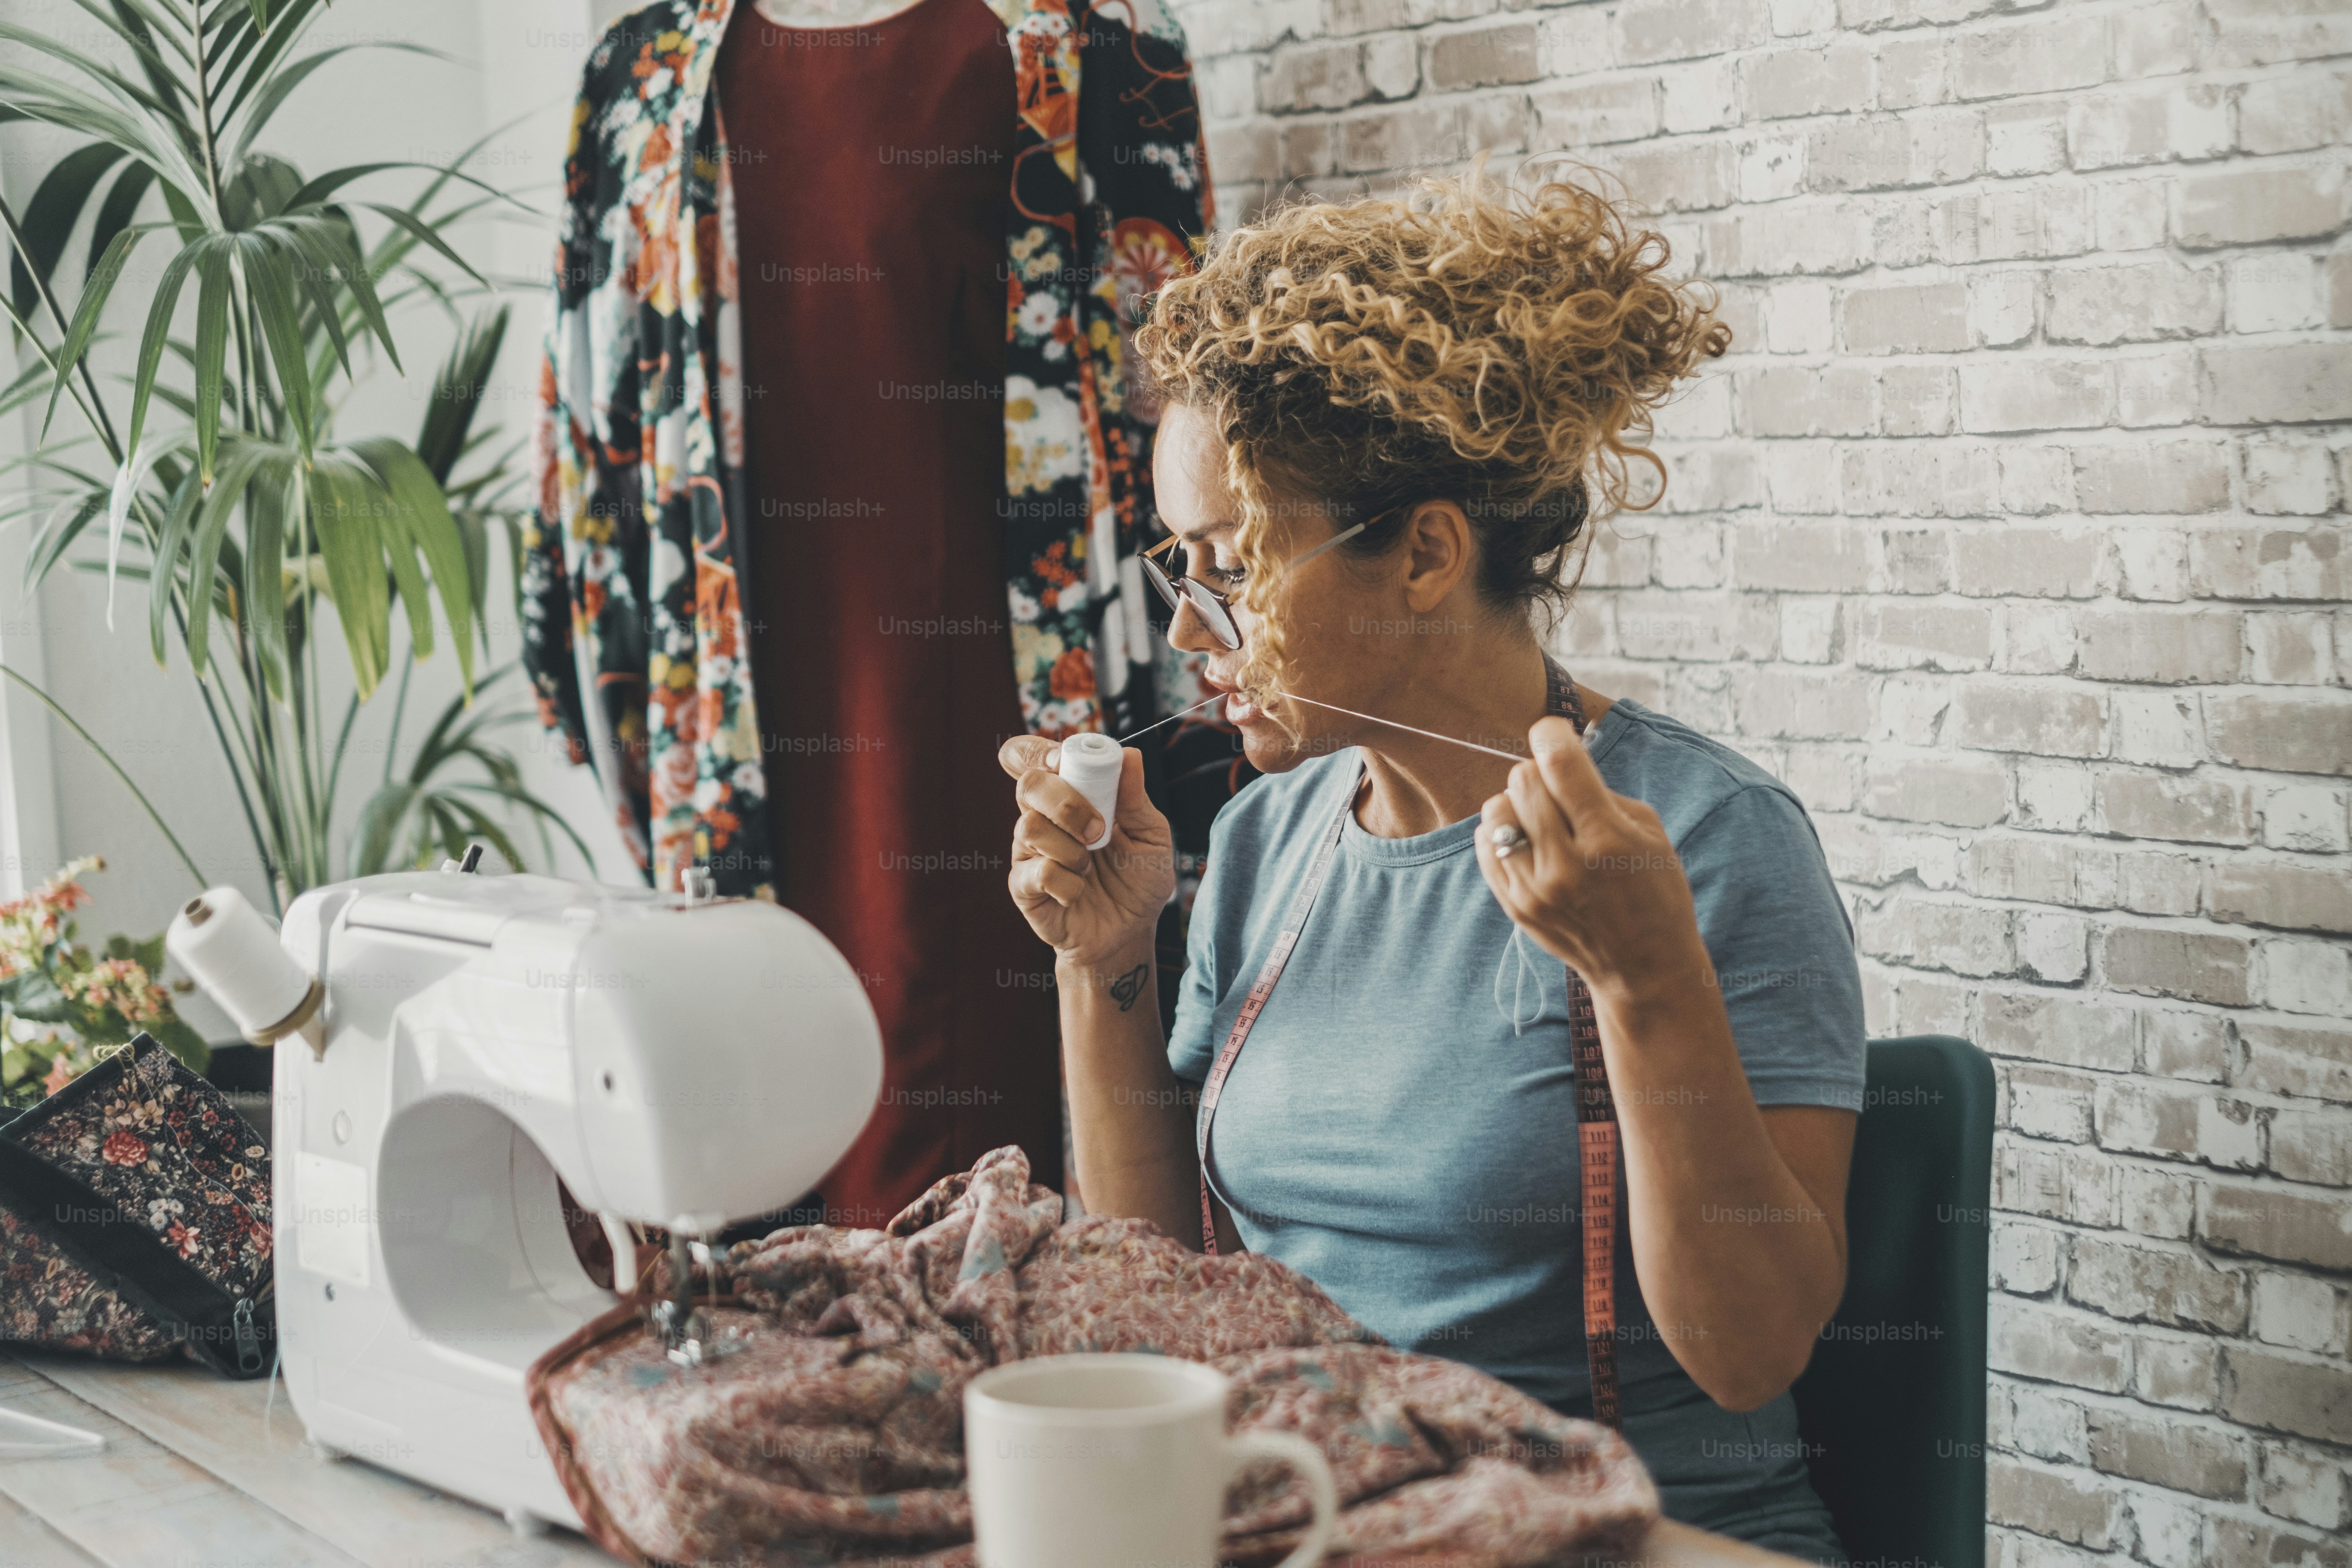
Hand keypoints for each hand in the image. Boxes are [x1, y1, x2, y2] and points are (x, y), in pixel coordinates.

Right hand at [998, 735, 1175, 965]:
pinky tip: (1078, 892)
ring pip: (1029, 827)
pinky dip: (1067, 882)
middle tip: (1099, 831)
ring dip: (1070, 848)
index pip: (1036, 757)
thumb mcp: (1152, 836)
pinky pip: (1037, 871)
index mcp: (1070, 795)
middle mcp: (1044, 817)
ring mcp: (1028, 851)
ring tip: (1090, 867)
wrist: (1130, 933)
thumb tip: (1130, 755)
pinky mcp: (1024, 887)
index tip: (1063, 762)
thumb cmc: (1138, 880)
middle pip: (1029, 783)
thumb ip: (1136, 798)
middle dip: (1067, 803)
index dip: (1041, 751)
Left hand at [1473, 716, 1711, 1002]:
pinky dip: (1502, 834)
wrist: (1644, 969)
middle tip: (1557, 787)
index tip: (1554, 732)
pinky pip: (1485, 845)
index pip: (1560, 764)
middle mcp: (1566, 865)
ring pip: (1495, 811)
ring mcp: (1535, 889)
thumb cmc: (1654, 893)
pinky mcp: (1514, 906)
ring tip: (1541, 820)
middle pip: (1523, 781)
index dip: (1552, 734)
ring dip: (1516, 804)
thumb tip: (1558, 757)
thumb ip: (1601, 792)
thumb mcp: (1648, 834)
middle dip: (1539, 772)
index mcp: (1608, 840)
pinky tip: (1528, 843)